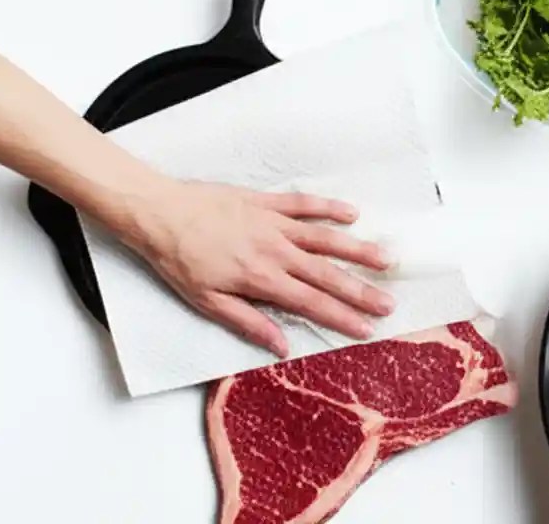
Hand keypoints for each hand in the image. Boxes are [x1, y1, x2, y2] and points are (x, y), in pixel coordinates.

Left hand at [121, 181, 394, 356]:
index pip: (311, 304)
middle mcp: (275, 251)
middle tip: (389, 303)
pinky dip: (329, 208)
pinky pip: (304, 204)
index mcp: (261, 279)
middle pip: (327, 274)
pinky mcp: (266, 202)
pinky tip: (352, 214)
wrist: (159, 213)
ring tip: (386, 259)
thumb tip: (281, 346)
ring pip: (324, 238)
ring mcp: (274, 224)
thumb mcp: (206, 301)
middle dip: (361, 291)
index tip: (368, 328)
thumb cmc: (179, 260)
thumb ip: (248, 322)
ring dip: (357, 249)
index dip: (342, 317)